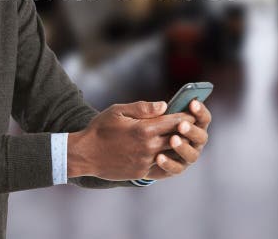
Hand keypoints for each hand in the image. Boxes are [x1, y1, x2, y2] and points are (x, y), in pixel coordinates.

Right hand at [67, 101, 195, 180]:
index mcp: (144, 130)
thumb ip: (143, 108)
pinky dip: (164, 156)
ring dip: (177, 145)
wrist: (85, 155)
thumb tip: (164, 105)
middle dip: (185, 130)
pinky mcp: (141, 172)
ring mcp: (145, 162)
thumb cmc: (100, 129)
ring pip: (170, 153)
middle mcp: (148, 147)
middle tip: (192, 124)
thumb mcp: (118, 110)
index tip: (193, 111)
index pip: (174, 121)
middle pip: (177, 138)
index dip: (186, 115)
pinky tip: (164, 149)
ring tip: (180, 136)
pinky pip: (159, 164)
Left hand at [144, 99, 210, 179]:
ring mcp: (187, 155)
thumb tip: (162, 105)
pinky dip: (169, 163)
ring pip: (192, 154)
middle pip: (201, 136)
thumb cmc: (142, 124)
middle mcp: (194, 140)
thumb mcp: (141, 114)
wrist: (132, 149)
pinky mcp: (176, 168)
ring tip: (172, 140)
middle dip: (192, 130)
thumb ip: (150, 108)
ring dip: (183, 147)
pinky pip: (176, 168)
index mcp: (192, 123)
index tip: (192, 103)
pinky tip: (159, 157)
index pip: (203, 117)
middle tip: (181, 125)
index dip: (200, 111)